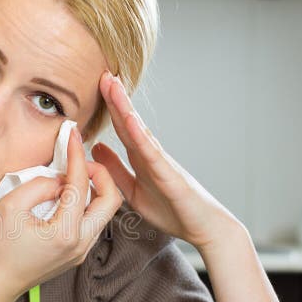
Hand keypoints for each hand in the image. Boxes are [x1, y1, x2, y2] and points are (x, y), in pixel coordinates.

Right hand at [0, 126, 122, 297]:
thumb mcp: (10, 206)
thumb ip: (39, 184)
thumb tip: (58, 179)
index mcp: (66, 233)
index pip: (81, 184)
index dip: (77, 155)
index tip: (72, 136)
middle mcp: (81, 244)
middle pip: (111, 200)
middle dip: (100, 173)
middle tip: (79, 160)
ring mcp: (81, 250)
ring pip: (104, 212)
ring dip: (93, 188)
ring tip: (69, 175)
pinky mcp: (76, 252)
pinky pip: (91, 221)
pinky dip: (85, 203)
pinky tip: (65, 194)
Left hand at [91, 71, 241, 250]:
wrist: (205, 228)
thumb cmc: (172, 210)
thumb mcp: (133, 191)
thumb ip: (116, 170)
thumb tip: (96, 148)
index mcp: (142, 159)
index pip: (122, 128)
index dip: (109, 107)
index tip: (96, 85)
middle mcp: (152, 155)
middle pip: (129, 122)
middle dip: (116, 98)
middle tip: (102, 73)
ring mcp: (162, 163)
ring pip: (140, 131)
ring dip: (126, 107)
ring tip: (113, 84)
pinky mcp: (170, 176)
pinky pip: (152, 154)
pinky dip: (141, 136)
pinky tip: (130, 120)